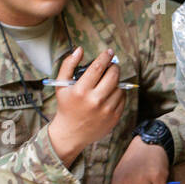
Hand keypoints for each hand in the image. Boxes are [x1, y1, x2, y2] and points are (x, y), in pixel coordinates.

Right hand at [47, 47, 124, 165]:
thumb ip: (68, 65)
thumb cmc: (66, 106)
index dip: (105, 57)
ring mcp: (106, 110)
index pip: (98, 67)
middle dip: (114, 67)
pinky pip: (122, 99)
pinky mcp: (114, 117)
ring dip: (116, 81)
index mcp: (81, 91)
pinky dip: (119, 93)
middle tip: (111, 65)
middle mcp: (95, 100)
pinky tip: (110, 93)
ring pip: (119, 87)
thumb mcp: (61, 85)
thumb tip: (79, 50)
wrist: (71, 133)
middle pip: (113, 75)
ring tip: (108, 82)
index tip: (109, 52)